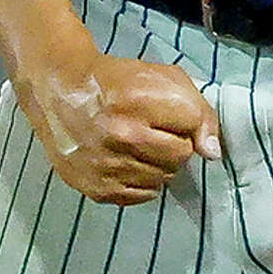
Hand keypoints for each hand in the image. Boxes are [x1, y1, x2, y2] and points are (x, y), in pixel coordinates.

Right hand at [20, 51, 222, 204]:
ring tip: (139, 147)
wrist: (60, 90)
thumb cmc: (116, 82)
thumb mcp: (162, 78)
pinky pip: (140, 195)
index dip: (189, 121)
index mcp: (138, 101)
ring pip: (163, 179)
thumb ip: (197, 111)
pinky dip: (141, 181)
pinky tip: (127, 162)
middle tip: (155, 132)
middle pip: (180, 156)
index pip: (192, 126)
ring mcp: (106, 165)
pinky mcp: (96, 187)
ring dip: (159, 165)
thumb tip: (212, 153)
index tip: (172, 117)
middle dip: (175, 144)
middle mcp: (121, 136)